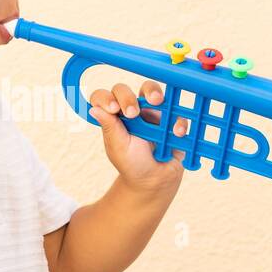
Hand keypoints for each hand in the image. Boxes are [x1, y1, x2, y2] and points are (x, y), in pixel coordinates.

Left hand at [88, 79, 188, 193]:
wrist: (155, 180)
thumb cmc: (133, 164)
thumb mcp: (118, 147)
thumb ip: (110, 127)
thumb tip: (94, 109)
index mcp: (114, 117)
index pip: (105, 98)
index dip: (105, 98)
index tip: (112, 109)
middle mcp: (132, 111)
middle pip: (126, 90)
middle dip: (128, 97)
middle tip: (133, 113)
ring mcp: (153, 113)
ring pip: (152, 91)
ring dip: (154, 92)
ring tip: (156, 101)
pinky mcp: (172, 120)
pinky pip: (177, 113)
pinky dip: (177, 121)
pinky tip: (176, 132)